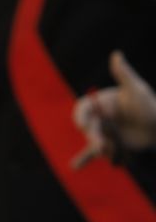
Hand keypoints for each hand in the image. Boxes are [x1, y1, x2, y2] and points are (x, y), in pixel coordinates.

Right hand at [73, 51, 155, 167]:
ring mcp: (104, 132)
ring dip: (96, 148)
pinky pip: (93, 152)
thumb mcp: (136, 89)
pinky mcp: (110, 145)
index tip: (84, 125)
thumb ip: (124, 74)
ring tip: (106, 151)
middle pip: (88, 127)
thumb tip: (116, 54)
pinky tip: (73, 167)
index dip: (81, 116)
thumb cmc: (149, 105)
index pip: (83, 108)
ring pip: (92, 141)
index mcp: (100, 103)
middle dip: (93, 136)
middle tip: (101, 143)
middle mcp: (99, 117)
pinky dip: (83, 159)